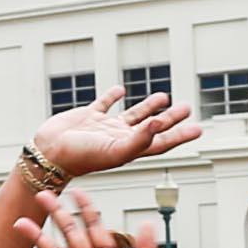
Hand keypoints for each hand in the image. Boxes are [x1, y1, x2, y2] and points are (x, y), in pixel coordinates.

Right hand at [31, 92, 202, 185]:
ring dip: (149, 106)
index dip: (180, 135)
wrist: (49, 153)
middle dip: (170, 118)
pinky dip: (113, 96)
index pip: (161, 141)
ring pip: (132, 114)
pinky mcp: (89, 116)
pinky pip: (105, 103)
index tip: (198, 128)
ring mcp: (105, 127)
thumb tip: (160, 123)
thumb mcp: (115, 151)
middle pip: (152, 126)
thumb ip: (140, 139)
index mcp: (130, 149)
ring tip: (164, 96)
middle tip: (187, 108)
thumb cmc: (81, 158)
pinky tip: (120, 90)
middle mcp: (120, 138)